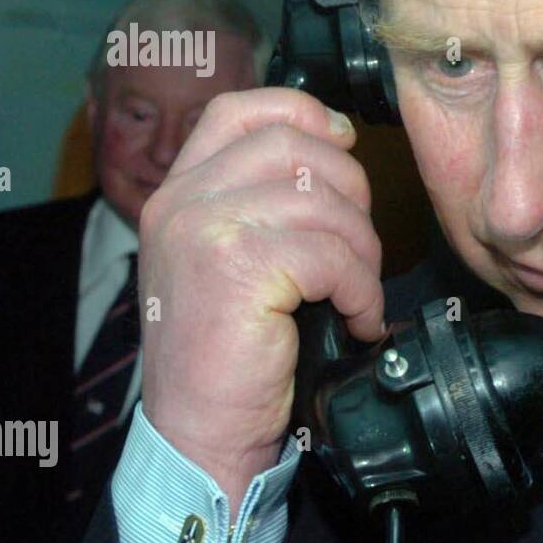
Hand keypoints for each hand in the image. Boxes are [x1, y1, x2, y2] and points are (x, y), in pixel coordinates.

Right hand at [138, 88, 383, 492]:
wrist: (200, 433)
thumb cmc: (228, 355)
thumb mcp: (230, 260)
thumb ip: (261, 203)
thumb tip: (335, 147)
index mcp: (179, 191)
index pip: (242, 109)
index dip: (304, 113)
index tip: (344, 144)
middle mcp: (184, 201)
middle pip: (297, 147)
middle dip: (352, 195)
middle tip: (358, 249)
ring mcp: (207, 230)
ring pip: (325, 204)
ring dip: (362, 254)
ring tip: (357, 295)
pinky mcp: (240, 269)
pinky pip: (333, 256)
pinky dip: (362, 291)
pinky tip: (357, 320)